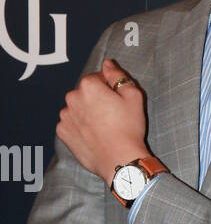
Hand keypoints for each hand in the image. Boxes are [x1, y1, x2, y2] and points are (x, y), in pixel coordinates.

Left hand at [56, 58, 148, 180]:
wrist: (119, 160)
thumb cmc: (129, 128)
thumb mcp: (133, 96)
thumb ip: (118, 75)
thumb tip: (107, 63)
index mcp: (88, 85)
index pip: (98, 78)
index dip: (110, 88)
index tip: (118, 102)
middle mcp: (72, 98)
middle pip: (85, 93)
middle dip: (96, 99)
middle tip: (112, 115)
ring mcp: (65, 116)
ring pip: (77, 108)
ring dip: (86, 113)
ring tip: (102, 127)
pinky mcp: (63, 133)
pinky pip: (70, 124)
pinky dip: (79, 127)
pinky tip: (93, 135)